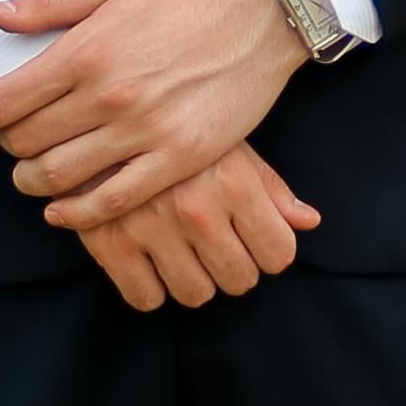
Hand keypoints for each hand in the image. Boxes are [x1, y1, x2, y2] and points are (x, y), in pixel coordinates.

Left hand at [0, 0, 306, 226]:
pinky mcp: (179, 158)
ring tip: (31, 176)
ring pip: (60, 177)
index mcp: (86, 50)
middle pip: (27, 142)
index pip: (5, 102)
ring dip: (33, 182)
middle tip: (13, 142)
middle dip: (9, 147)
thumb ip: (48, 3)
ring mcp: (145, 131)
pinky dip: (78, 213)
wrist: (264, 8)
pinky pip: (114, 200)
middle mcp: (109, 95)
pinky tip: (62, 210)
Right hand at [80, 144, 322, 311]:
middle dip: (233, 267)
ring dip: (193, 279)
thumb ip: (270, 186)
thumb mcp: (229, 143)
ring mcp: (152, 228)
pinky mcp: (110, 242)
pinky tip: (149, 260)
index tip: (253, 240)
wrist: (97, 107)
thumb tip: (308, 222)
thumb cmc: (175, 125)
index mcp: (233, 182)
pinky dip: (150, 287)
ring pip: (196, 295)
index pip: (278, 254)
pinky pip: (145, 298)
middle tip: (216, 245)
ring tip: (182, 251)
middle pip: (240, 280)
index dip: (269, 250)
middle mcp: (196, 209)